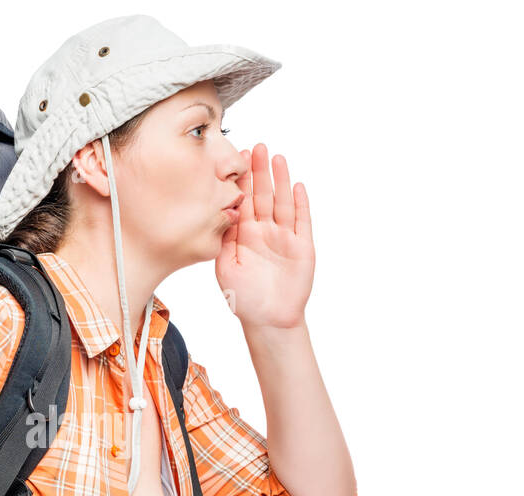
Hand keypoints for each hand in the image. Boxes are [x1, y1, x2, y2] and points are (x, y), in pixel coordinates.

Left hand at [215, 143, 314, 327]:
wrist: (269, 320)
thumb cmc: (243, 298)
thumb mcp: (225, 267)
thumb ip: (224, 240)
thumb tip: (220, 213)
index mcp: (244, 235)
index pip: (243, 201)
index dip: (241, 180)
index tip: (237, 159)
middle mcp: (264, 231)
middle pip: (263, 195)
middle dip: (259, 172)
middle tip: (256, 147)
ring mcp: (284, 237)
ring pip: (282, 202)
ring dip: (280, 180)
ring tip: (276, 158)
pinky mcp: (302, 246)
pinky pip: (302, 220)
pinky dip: (300, 203)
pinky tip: (297, 185)